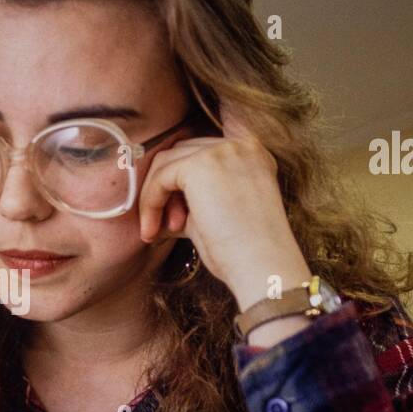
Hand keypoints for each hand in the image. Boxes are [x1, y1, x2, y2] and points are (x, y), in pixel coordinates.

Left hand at [137, 104, 311, 313]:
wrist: (262, 266)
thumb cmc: (244, 252)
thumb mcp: (218, 213)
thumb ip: (194, 198)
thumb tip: (158, 201)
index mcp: (251, 155)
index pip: (202, 155)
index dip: (182, 185)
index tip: (175, 219)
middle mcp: (240, 145)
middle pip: (183, 153)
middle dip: (168, 189)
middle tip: (167, 227)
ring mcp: (222, 151)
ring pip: (167, 162)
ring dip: (155, 196)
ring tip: (159, 231)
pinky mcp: (200, 164)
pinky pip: (161, 177)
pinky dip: (150, 202)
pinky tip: (153, 230)